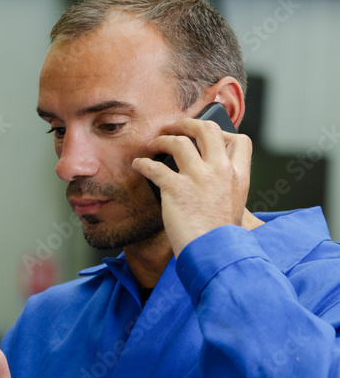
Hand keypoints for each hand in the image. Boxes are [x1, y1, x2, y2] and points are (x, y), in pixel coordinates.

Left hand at [132, 116, 251, 256]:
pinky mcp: (176, 189)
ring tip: (152, 145)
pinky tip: (137, 165)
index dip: (222, 133)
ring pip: (178, 142)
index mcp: (239, 176)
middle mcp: (221, 171)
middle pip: (206, 129)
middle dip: (186, 123)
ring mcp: (199, 178)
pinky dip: (142, 164)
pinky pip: (154, 167)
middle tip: (172, 128)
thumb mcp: (235, 206)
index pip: (240, 141)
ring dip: (161, 140)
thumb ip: (226, 187)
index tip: (205, 136)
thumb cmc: (220, 235)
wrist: (214, 254)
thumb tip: (211, 176)